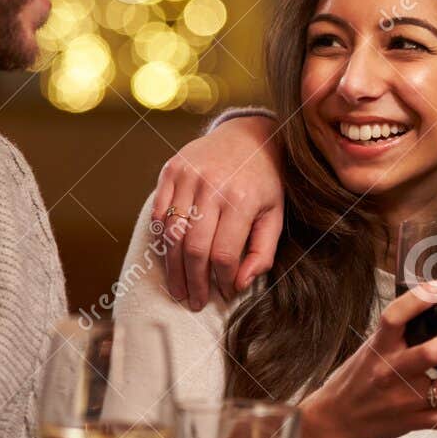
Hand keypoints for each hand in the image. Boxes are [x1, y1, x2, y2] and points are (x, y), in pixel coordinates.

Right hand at [153, 113, 284, 309]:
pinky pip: (160, 214)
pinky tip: (169, 258)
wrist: (250, 135)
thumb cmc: (266, 181)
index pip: (224, 255)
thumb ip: (262, 252)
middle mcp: (212, 187)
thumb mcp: (276, 215)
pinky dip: (162, 240)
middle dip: (193, 282)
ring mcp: (188, 177)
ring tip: (178, 289)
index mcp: (242, 200)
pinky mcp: (171, 170)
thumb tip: (239, 284)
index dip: (221, 281)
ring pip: (172, 235)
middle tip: (194, 302)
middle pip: (194, 249)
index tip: (223, 294)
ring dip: (173, 268)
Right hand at [299, 284, 436, 437]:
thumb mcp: (369, 347)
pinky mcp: (418, 422)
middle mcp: (393, 373)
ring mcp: (407, 400)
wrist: (336, 423)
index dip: (419, 299)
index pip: (395, 317)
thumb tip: (432, 299)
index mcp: (379, 349)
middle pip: (433, 354)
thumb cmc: (355, 380)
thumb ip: (398, 331)